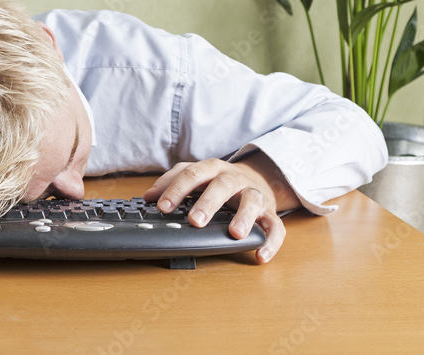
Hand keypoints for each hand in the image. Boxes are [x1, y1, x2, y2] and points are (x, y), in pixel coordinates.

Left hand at [142, 153, 296, 263]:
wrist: (257, 178)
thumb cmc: (218, 181)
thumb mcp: (196, 176)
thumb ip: (172, 183)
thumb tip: (148, 197)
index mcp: (212, 168)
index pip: (192, 173)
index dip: (176, 190)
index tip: (162, 207)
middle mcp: (234, 178)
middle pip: (222, 185)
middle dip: (208, 203)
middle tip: (195, 221)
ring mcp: (254, 194)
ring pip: (253, 201)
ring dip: (244, 217)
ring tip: (234, 234)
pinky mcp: (270, 212)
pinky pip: (276, 226)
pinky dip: (271, 241)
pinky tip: (260, 256)